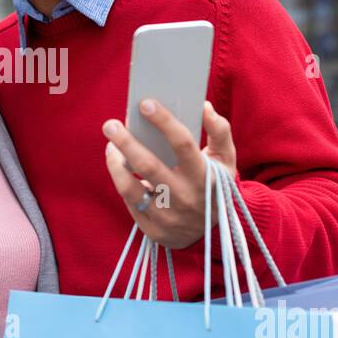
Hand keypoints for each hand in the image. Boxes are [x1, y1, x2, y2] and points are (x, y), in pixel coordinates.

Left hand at [102, 99, 235, 249]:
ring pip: (131, 188)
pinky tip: (118, 166)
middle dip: (126, 142)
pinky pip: (130, 203)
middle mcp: (186, 198)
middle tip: (110, 125)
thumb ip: (220, 131)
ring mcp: (168, 217)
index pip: (182, 144)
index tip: (145, 103)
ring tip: (111, 146)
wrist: (213, 233)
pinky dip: (121, 181)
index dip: (164, 121)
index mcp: (205, 177)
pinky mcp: (153, 230)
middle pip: (149, 165)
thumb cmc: (215, 185)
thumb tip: (204, 106)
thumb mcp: (226, 159)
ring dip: (115, 164)